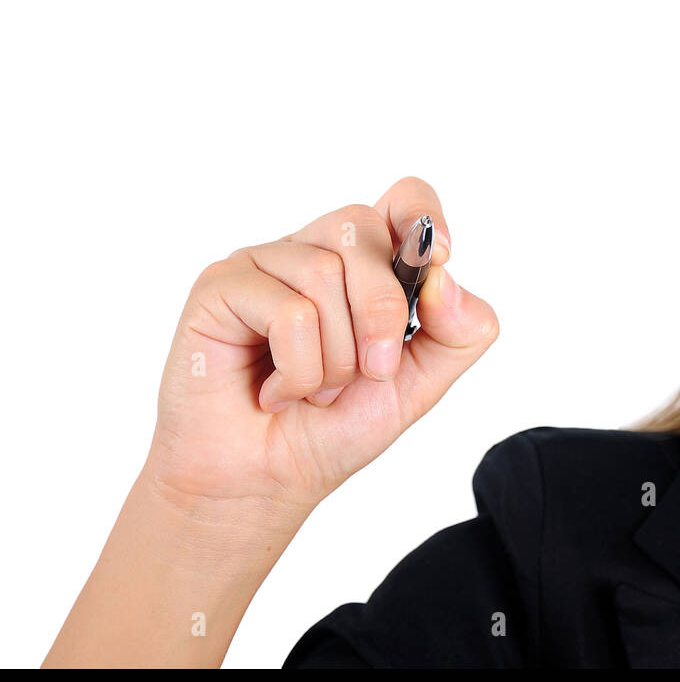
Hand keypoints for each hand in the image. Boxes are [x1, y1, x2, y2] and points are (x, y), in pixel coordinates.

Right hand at [148, 176, 498, 519]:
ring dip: (337, 356)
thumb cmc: (334, 427)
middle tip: (373, 371)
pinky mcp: (221, 288)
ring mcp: (265, 264)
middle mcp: (314, 250)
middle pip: (364, 230)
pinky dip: (298, 369)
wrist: (267, 482)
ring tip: (315, 389)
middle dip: (382, 312)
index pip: (403, 199)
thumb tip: (445, 279)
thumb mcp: (420, 384)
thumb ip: (457, 333)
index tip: (440, 257)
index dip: (423, 216)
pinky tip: (276, 392)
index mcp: (366, 264)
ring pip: (325, 272)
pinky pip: (287, 310)